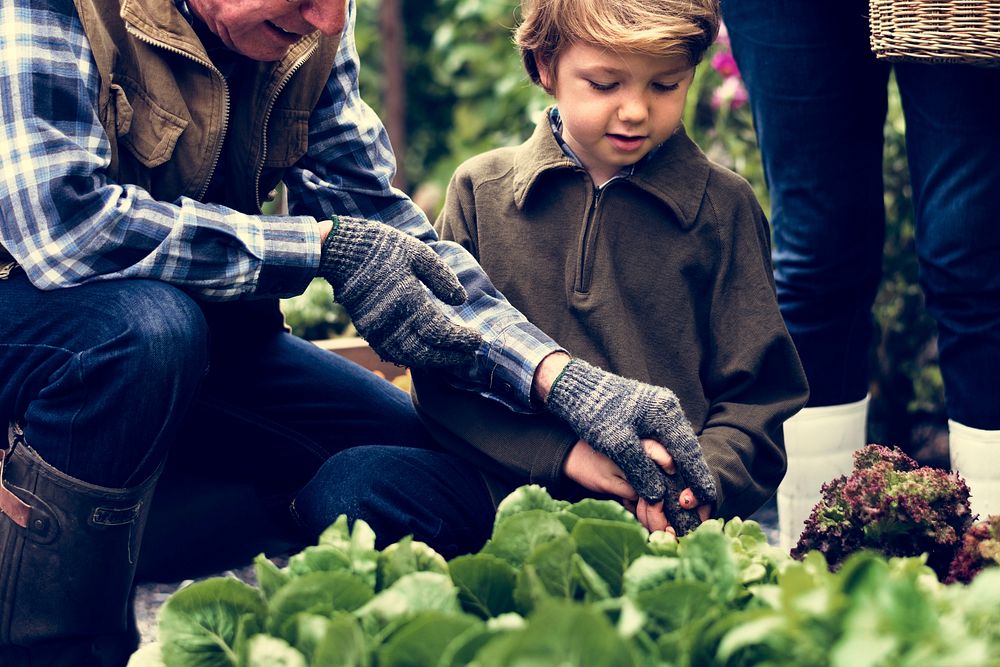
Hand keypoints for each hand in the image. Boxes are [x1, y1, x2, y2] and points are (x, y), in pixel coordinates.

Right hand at [317, 216, 482, 369]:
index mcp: (410, 302)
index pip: (442, 333)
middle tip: (470, 354)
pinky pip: (394, 354)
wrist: (341, 253)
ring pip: (411, 358)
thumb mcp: (419, 253)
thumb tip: (461, 300)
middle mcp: (394, 322)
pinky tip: (426, 354)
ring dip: (434, 362)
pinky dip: (413, 359)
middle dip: (452, 357)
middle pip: (428, 353)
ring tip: (452, 358)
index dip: (462, 340)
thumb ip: (442, 277)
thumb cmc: (384, 248)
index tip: (478, 339)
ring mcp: (379, 331)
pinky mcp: (369, 332)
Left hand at [544, 358, 716, 535]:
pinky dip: (669, 460)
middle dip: (694, 477)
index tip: (706, 500)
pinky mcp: (646, 413)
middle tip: (699, 504)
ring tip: (685, 496)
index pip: (689, 452)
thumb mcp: (616, 444)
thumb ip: (640, 469)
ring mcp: (658, 409)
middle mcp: (667, 409)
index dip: (699, 478)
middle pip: (687, 448)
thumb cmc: (592, 412)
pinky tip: (667, 476)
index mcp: (665, 413)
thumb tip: (658, 496)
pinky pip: (665, 441)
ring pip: (676, 445)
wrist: (572, 386)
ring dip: (682, 470)